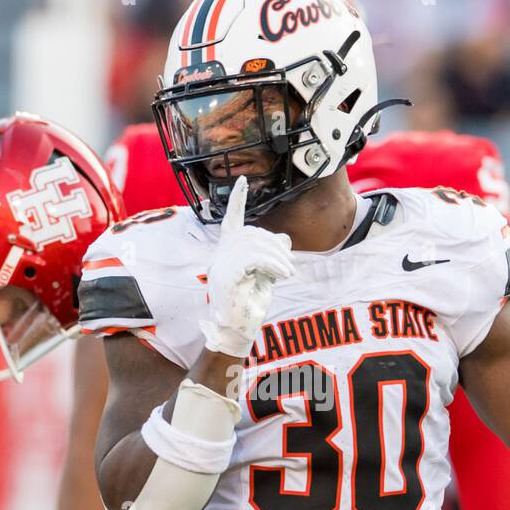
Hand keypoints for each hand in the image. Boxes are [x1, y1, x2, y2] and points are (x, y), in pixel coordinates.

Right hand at [200, 175, 294, 357]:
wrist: (237, 329)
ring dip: (277, 257)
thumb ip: (271, 254)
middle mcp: (220, 254)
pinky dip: (272, 264)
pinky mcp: (226, 276)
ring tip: (287, 273)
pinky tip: (283, 274)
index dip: (236, 200)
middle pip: (252, 233)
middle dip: (276, 246)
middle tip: (289, 267)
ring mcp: (220, 265)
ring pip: (253, 245)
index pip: (231, 220)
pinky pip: (252, 259)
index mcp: (227, 251)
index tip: (241, 180)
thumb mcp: (266, 274)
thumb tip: (283, 237)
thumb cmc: (250, 303)